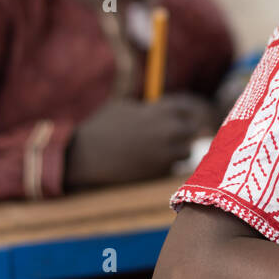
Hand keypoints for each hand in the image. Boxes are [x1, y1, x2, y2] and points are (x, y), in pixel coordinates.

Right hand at [64, 93, 217, 190]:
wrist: (87, 155)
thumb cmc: (101, 127)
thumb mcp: (124, 107)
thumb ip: (147, 109)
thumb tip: (162, 111)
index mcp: (161, 110)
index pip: (186, 109)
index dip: (181, 114)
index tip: (177, 118)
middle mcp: (168, 130)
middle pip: (191, 129)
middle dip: (183, 132)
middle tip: (173, 137)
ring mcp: (166, 152)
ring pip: (186, 151)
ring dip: (177, 151)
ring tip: (161, 151)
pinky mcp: (159, 171)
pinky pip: (172, 167)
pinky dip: (165, 166)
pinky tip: (150, 164)